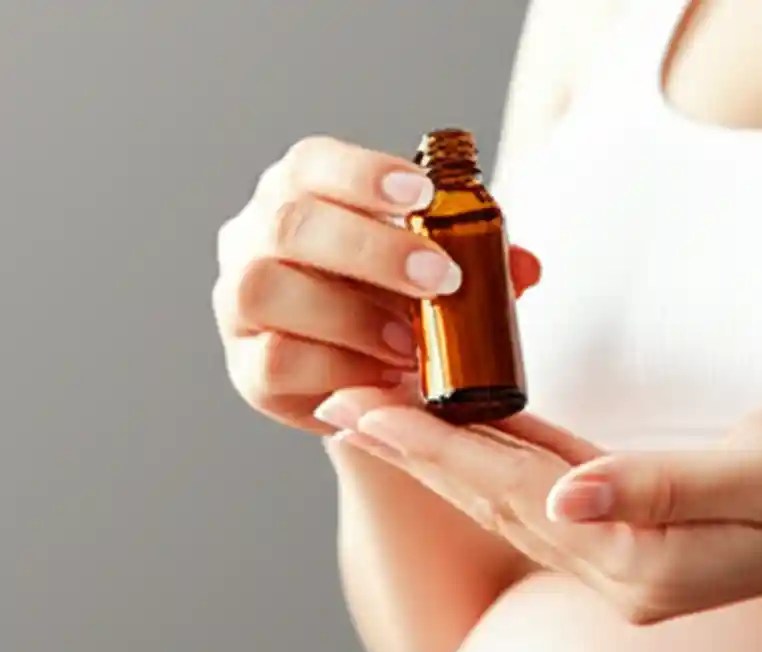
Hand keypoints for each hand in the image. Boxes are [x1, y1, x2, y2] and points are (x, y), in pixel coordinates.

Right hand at [212, 135, 541, 432]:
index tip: (422, 194)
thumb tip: (523, 266)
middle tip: (441, 277)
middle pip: (289, 224)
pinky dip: (338, 368)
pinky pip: (277, 362)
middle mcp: (254, 238)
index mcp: (299, 193)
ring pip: (267, 291)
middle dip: (372, 249)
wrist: (367, 378)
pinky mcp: (247, 369)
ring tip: (412, 342)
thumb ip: (477, 258)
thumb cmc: (395, 299)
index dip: (363, 174)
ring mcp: (238, 305)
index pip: (311, 163)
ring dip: (350, 316)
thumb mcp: (436, 267)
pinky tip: (383, 377)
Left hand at [321, 395, 761, 623]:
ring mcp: (624, 560)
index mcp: (643, 555)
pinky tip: (468, 438)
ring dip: (443, 461)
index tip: (365, 412)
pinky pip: (546, 496)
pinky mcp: (633, 537)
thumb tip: (568, 493)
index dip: (436, 447)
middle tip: (340, 407)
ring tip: (382, 421)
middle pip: (494, 500)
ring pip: (510, 501)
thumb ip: (664, 485)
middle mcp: (620, 568)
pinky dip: (496, 463)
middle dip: (414, 454)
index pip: (515, 490)